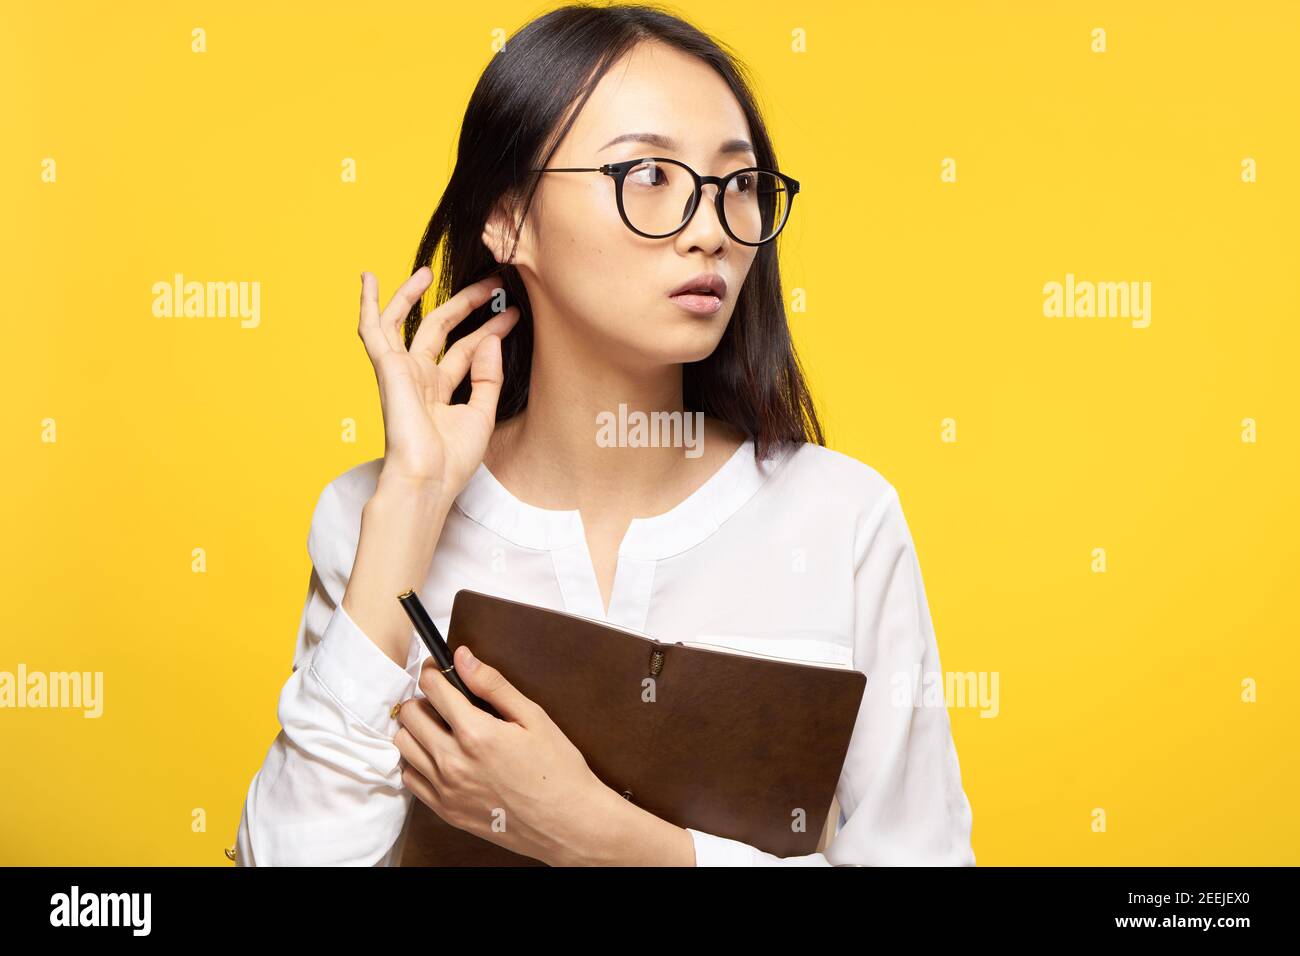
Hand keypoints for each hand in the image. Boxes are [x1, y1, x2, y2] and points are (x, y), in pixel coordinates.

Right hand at [358, 266, 519, 494]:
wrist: (428, 479)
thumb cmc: (452, 460)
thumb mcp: (482, 414)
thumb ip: (488, 376)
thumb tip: (490, 338)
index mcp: (440, 392)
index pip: (467, 349)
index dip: (490, 329)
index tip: (513, 313)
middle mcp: (419, 378)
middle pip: (441, 329)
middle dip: (466, 304)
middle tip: (493, 282)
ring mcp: (401, 372)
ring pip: (406, 322)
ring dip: (418, 295)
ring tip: (433, 269)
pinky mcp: (386, 368)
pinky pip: (372, 329)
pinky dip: (369, 303)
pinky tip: (368, 278)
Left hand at [394, 645, 620, 865]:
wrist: (568, 823)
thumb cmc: (557, 769)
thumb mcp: (534, 717)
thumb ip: (493, 685)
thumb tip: (463, 657)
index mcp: (476, 734)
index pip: (433, 688)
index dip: (434, 671)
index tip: (439, 669)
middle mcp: (453, 762)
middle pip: (410, 714)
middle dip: (423, 698)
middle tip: (443, 699)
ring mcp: (446, 790)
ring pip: (404, 745)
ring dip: (416, 728)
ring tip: (441, 726)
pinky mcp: (446, 811)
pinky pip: (410, 778)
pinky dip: (418, 761)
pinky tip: (440, 756)